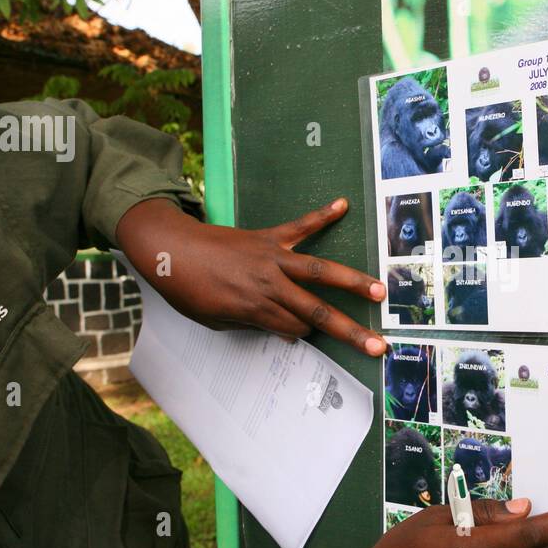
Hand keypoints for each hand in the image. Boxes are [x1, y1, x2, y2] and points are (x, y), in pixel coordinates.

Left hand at [115, 197, 387, 355]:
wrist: (168, 250)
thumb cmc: (188, 291)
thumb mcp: (215, 320)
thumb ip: (252, 324)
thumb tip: (285, 331)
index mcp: (256, 308)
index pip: (297, 328)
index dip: (304, 334)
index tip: (306, 334)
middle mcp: (270, 283)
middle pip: (318, 311)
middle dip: (350, 330)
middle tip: (379, 343)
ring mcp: (272, 257)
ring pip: (320, 272)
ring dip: (352, 281)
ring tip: (379, 290)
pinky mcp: (269, 236)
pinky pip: (300, 225)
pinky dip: (322, 214)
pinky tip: (342, 204)